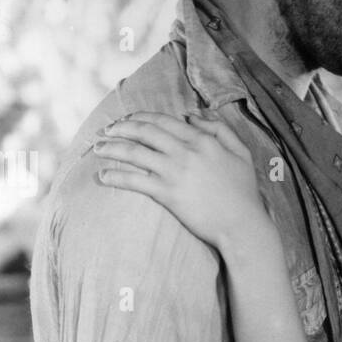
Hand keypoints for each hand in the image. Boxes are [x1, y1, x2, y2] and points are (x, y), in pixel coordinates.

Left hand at [94, 113, 272, 250]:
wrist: (243, 224)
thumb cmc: (244, 191)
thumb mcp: (241, 152)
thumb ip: (218, 129)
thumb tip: (190, 117)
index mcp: (202, 140)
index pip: (163, 121)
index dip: (141, 117)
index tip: (127, 120)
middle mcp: (185, 151)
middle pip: (144, 131)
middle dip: (120, 128)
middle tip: (105, 130)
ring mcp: (174, 172)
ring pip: (134, 152)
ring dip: (111, 148)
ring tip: (97, 149)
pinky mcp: (167, 194)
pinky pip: (135, 181)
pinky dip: (116, 177)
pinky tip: (103, 176)